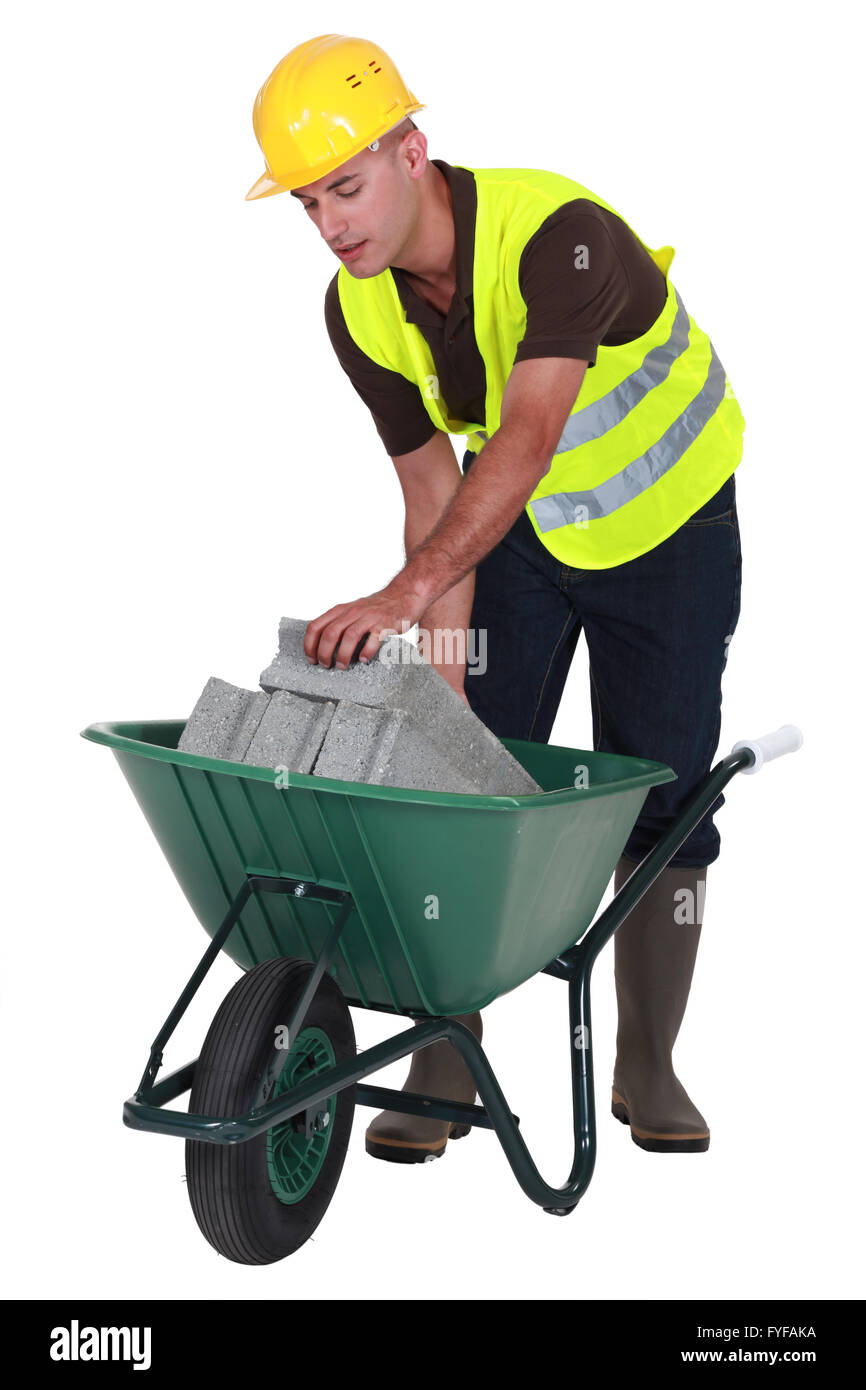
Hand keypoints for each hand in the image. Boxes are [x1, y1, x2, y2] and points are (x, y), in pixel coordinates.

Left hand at [304, 582, 427, 668]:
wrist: (405, 594)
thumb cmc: (378, 607)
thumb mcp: (353, 610)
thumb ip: (339, 623)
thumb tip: (322, 645)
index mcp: (341, 610)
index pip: (316, 626)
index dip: (309, 644)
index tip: (311, 658)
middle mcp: (353, 612)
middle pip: (330, 633)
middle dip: (324, 653)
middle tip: (326, 665)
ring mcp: (369, 617)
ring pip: (349, 636)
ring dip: (342, 654)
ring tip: (342, 666)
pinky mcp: (385, 624)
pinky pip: (373, 639)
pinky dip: (366, 652)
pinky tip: (363, 659)